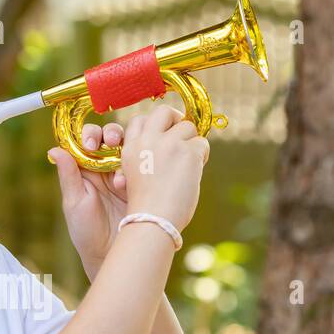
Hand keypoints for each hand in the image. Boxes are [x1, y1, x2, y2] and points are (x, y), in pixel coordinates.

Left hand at [49, 122, 129, 275]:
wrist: (111, 254)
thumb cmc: (86, 232)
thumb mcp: (74, 203)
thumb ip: (68, 175)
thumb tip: (54, 149)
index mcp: (86, 169)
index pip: (88, 140)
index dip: (89, 135)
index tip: (90, 144)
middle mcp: (106, 168)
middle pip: (111, 137)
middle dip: (112, 134)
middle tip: (111, 142)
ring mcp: (126, 174)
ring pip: (130, 147)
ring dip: (127, 148)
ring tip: (121, 165)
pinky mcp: (143, 182)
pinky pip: (144, 164)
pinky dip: (138, 166)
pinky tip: (127, 184)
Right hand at [119, 104, 208, 232]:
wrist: (153, 221)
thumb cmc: (146, 207)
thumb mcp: (134, 177)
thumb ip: (147, 157)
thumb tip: (171, 142)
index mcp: (130, 148)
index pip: (140, 120)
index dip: (155, 126)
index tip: (163, 137)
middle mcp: (148, 141)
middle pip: (164, 111)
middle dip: (176, 120)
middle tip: (182, 136)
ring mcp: (169, 144)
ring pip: (188, 127)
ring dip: (192, 143)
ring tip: (188, 164)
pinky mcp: (188, 152)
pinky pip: (202, 143)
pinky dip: (202, 156)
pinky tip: (194, 173)